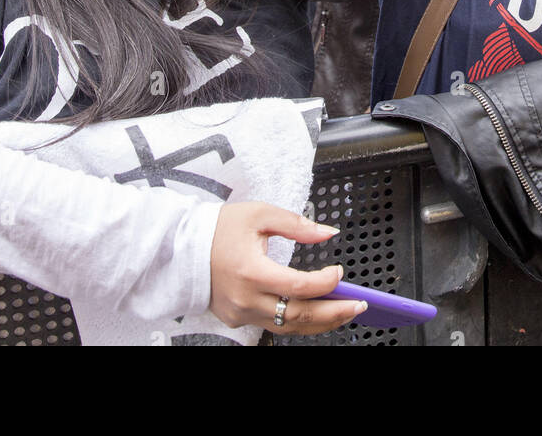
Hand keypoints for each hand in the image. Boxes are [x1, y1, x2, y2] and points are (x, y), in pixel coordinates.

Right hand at [208, 201, 364, 333]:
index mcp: (251, 271)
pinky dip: (297, 321)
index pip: (298, 286)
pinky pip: (273, 325)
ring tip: (345, 313)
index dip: (325, 283)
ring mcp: (240, 312)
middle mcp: (246, 298)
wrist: (183, 248)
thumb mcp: (260, 214)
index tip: (340, 273)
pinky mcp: (237, 318)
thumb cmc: (219, 228)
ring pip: (288, 327)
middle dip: (334, 312)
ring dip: (320, 322)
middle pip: (298, 315)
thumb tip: (327, 233)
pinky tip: (315, 313)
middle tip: (359, 305)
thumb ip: (297, 225)